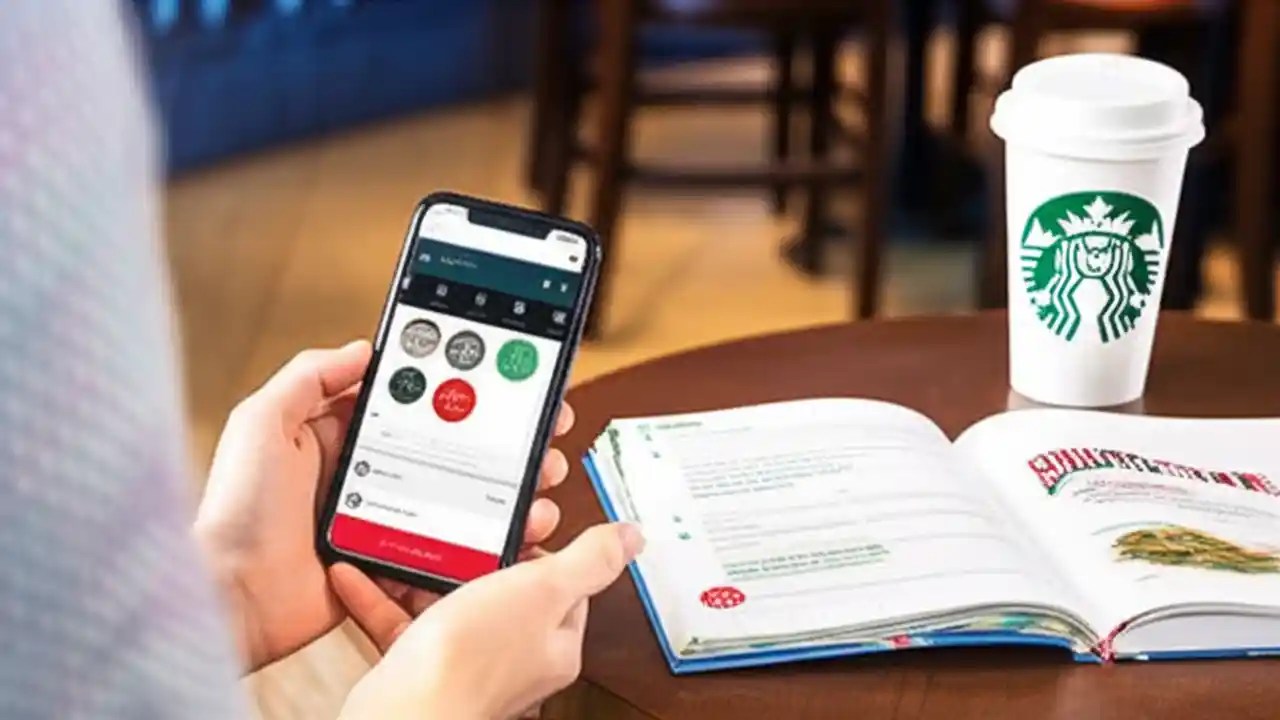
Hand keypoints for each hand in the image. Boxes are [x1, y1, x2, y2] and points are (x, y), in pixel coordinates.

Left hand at [193, 340, 575, 669]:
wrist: (233, 597)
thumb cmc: (236, 511)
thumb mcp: (262, 422)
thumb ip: (308, 376)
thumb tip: (363, 347)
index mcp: (340, 438)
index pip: (413, 405)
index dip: (462, 394)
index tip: (508, 384)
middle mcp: (369, 477)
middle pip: (451, 452)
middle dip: (503, 447)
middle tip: (543, 441)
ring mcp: (385, 524)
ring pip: (461, 503)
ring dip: (506, 498)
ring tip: (540, 492)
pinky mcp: (393, 567)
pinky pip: (448, 554)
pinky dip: (485, 549)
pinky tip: (517, 540)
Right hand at [333, 523, 644, 719]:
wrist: (403, 715)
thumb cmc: (471, 662)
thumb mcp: (542, 590)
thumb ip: (588, 560)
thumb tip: (631, 537)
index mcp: (553, 641)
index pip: (564, 583)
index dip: (544, 546)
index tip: (524, 517)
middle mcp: (513, 656)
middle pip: (503, 587)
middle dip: (475, 552)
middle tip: (461, 521)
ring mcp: (464, 663)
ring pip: (448, 602)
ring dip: (424, 568)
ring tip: (408, 537)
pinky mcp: (419, 668)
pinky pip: (401, 623)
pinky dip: (381, 594)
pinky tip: (360, 569)